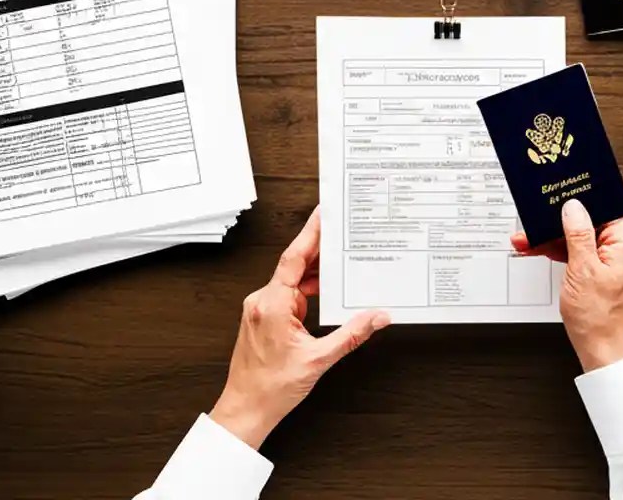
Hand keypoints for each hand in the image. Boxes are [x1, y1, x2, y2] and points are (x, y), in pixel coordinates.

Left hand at [210, 207, 390, 448]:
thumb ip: (351, 334)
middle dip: (321, 250)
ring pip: (292, 281)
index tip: (323, 213)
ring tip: (341, 263)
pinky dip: (307, 290)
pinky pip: (288, 294)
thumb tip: (376, 317)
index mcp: (272, 304)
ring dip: (315, 274)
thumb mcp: (319, 360)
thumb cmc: (271, 388)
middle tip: (344, 232)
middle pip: (295, 266)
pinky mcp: (263, 317)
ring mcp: (261, 309)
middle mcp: (262, 301)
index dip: (311, 232)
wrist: (246, 409)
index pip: (295, 258)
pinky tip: (324, 291)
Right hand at [511, 199, 622, 372]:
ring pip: (578, 236)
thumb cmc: (599, 318)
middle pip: (589, 220)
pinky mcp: (597, 270)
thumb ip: (577, 235)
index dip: (587, 196)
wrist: (599, 348)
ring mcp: (609, 260)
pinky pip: (575, 251)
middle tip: (540, 216)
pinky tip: (536, 247)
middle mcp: (622, 249)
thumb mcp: (582, 270)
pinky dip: (556, 250)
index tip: (566, 191)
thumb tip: (573, 208)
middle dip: (560, 219)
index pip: (609, 206)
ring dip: (552, 236)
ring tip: (529, 236)